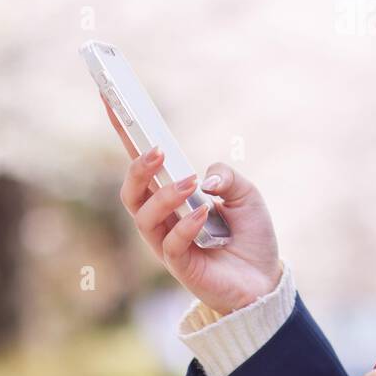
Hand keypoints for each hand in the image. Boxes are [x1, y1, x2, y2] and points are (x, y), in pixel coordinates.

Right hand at [104, 92, 282, 315]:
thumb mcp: (247, 194)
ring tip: (191, 183)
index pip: (143, 160)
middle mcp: (163, 216)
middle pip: (130, 190)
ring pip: (143, 215)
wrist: (265, 279)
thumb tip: (203, 178)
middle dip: (138, 168)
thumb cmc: (250, 235)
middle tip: (157, 152)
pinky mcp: (179, 264)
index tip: (111, 95)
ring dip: (165, 194)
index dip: (125, 129)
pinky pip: (171, 243)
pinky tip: (204, 215)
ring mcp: (167, 241)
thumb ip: (226, 177)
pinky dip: (186, 224)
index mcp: (174, 194)